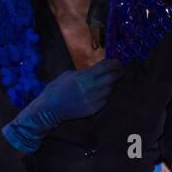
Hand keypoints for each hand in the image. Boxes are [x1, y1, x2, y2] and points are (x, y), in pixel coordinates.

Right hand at [3, 59, 121, 153]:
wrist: (50, 108)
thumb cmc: (57, 89)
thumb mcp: (69, 74)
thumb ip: (84, 72)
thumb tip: (97, 69)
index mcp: (84, 76)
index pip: (105, 68)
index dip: (114, 64)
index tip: (118, 62)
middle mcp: (91, 88)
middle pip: (111, 78)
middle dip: (118, 73)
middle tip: (121, 70)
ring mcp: (94, 100)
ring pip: (110, 89)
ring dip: (112, 84)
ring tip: (111, 80)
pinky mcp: (94, 109)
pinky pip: (105, 100)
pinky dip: (106, 94)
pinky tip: (103, 92)